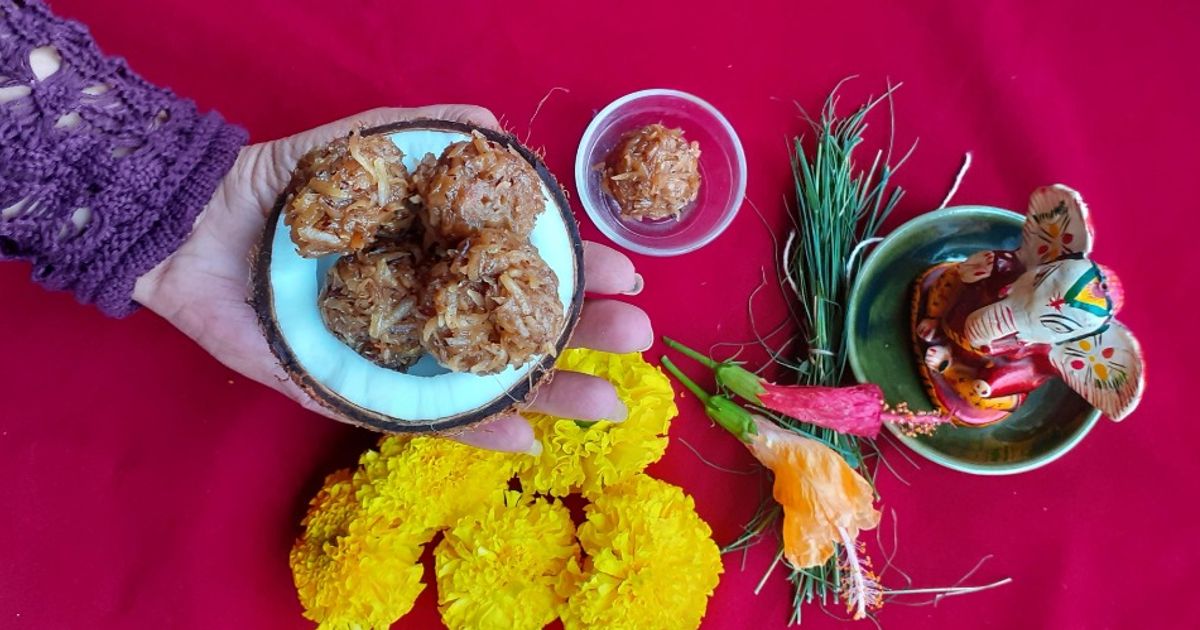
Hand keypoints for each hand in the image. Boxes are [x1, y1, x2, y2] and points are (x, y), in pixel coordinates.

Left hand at [133, 106, 652, 452]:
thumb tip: (498, 127)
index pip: (519, 269)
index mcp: (433, 256)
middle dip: (582, 334)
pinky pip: (419, 418)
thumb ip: (421, 132)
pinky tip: (524, 442)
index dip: (574, 271)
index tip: (627, 273)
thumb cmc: (281, 189)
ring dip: (550, 393)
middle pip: (516, 329)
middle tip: (637, 338)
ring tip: (609, 401)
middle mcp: (425, 309)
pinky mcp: (353, 390)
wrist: (194, 227)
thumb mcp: (358, 148)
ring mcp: (395, 354)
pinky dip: (470, 433)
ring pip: (484, 381)